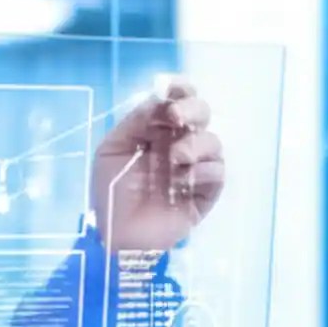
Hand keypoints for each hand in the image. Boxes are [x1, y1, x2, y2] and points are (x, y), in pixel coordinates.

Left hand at [90, 80, 224, 251]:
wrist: (116, 235)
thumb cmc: (110, 193)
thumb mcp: (111, 152)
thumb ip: (134, 123)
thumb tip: (160, 99)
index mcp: (156, 132)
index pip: (178, 101)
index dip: (182, 91)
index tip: (176, 91)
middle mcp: (179, 144)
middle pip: (201, 114)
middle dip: (193, 110)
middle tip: (176, 119)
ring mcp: (194, 168)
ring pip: (212, 142)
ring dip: (195, 144)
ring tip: (175, 159)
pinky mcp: (205, 194)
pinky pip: (217, 173)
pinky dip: (203, 171)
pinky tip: (184, 180)